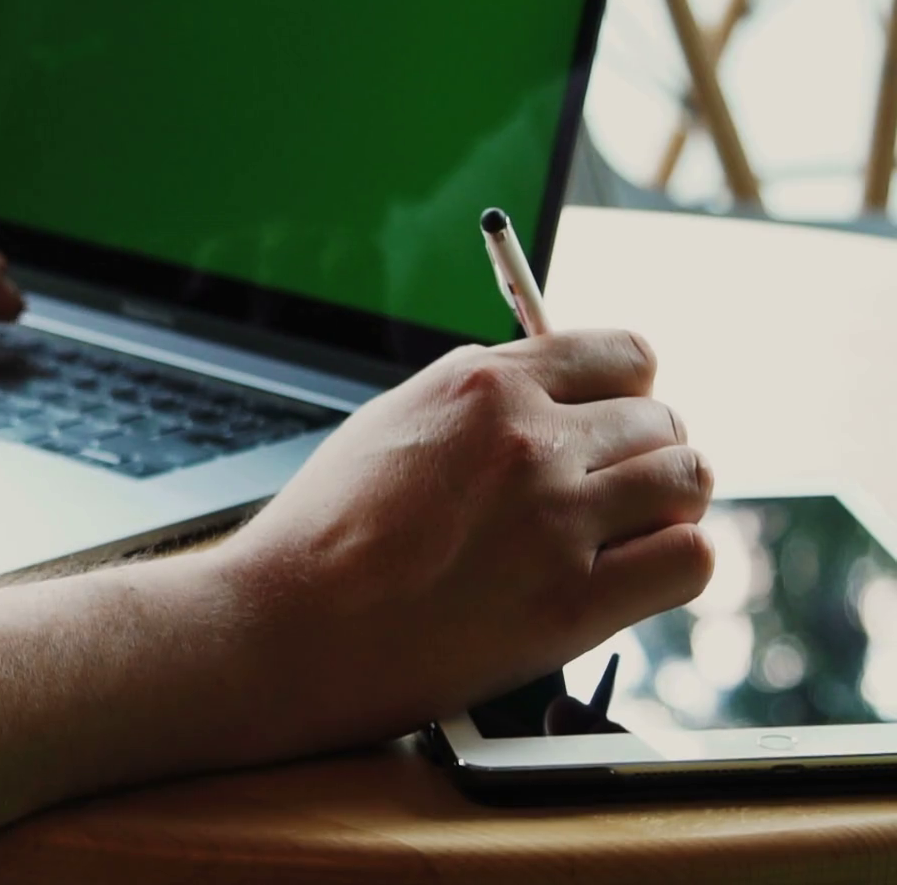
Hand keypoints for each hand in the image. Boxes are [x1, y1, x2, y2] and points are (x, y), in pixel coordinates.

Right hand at [205, 331, 713, 757]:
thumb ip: (479, 402)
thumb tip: (550, 396)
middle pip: (662, 420)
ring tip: (628, 532)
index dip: (629, 390)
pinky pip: (689, 559)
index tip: (615, 421)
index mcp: (484, 383)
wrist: (288, 623)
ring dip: (668, 505)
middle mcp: (529, 440)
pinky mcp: (574, 602)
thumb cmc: (323, 533)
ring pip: (688, 480)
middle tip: (610, 493)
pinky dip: (674, 562)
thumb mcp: (391, 422)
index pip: (627, 353)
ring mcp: (556, 520)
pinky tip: (632, 574)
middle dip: (645, 453)